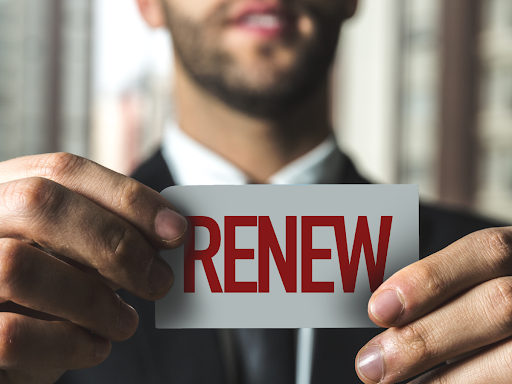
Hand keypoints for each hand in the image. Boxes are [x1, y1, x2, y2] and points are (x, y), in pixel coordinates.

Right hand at [0, 153, 186, 383]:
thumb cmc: (44, 297)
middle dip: (114, 241)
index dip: (127, 196)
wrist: (5, 351)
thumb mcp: (73, 257)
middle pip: (40, 203)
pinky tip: (96, 347)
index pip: (63, 171)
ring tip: (126, 322)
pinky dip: (69, 343)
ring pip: (20, 266)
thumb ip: (107, 236)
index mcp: (5, 192)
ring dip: (94, 300)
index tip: (176, 229)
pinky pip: (11, 334)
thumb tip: (169, 230)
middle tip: (160, 280)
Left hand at [356, 227, 511, 382]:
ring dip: (444, 380)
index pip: (486, 252)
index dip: (429, 278)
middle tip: (371, 365)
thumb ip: (446, 288)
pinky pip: (511, 382)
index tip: (379, 308)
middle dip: (425, 338)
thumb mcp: (480, 279)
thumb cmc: (492, 298)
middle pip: (497, 306)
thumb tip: (383, 311)